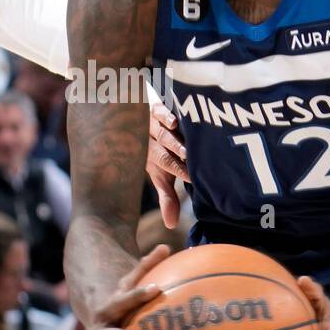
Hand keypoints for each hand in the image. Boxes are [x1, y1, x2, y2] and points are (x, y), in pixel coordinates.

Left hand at [147, 102, 187, 228]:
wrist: (136, 123)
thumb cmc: (158, 154)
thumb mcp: (161, 175)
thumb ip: (168, 197)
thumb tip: (171, 226)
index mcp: (150, 157)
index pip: (164, 164)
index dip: (177, 170)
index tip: (192, 177)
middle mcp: (147, 138)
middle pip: (160, 144)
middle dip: (174, 150)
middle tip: (187, 155)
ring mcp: (150, 120)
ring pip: (158, 126)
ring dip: (170, 132)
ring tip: (180, 134)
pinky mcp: (153, 103)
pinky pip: (156, 106)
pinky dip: (164, 111)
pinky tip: (171, 117)